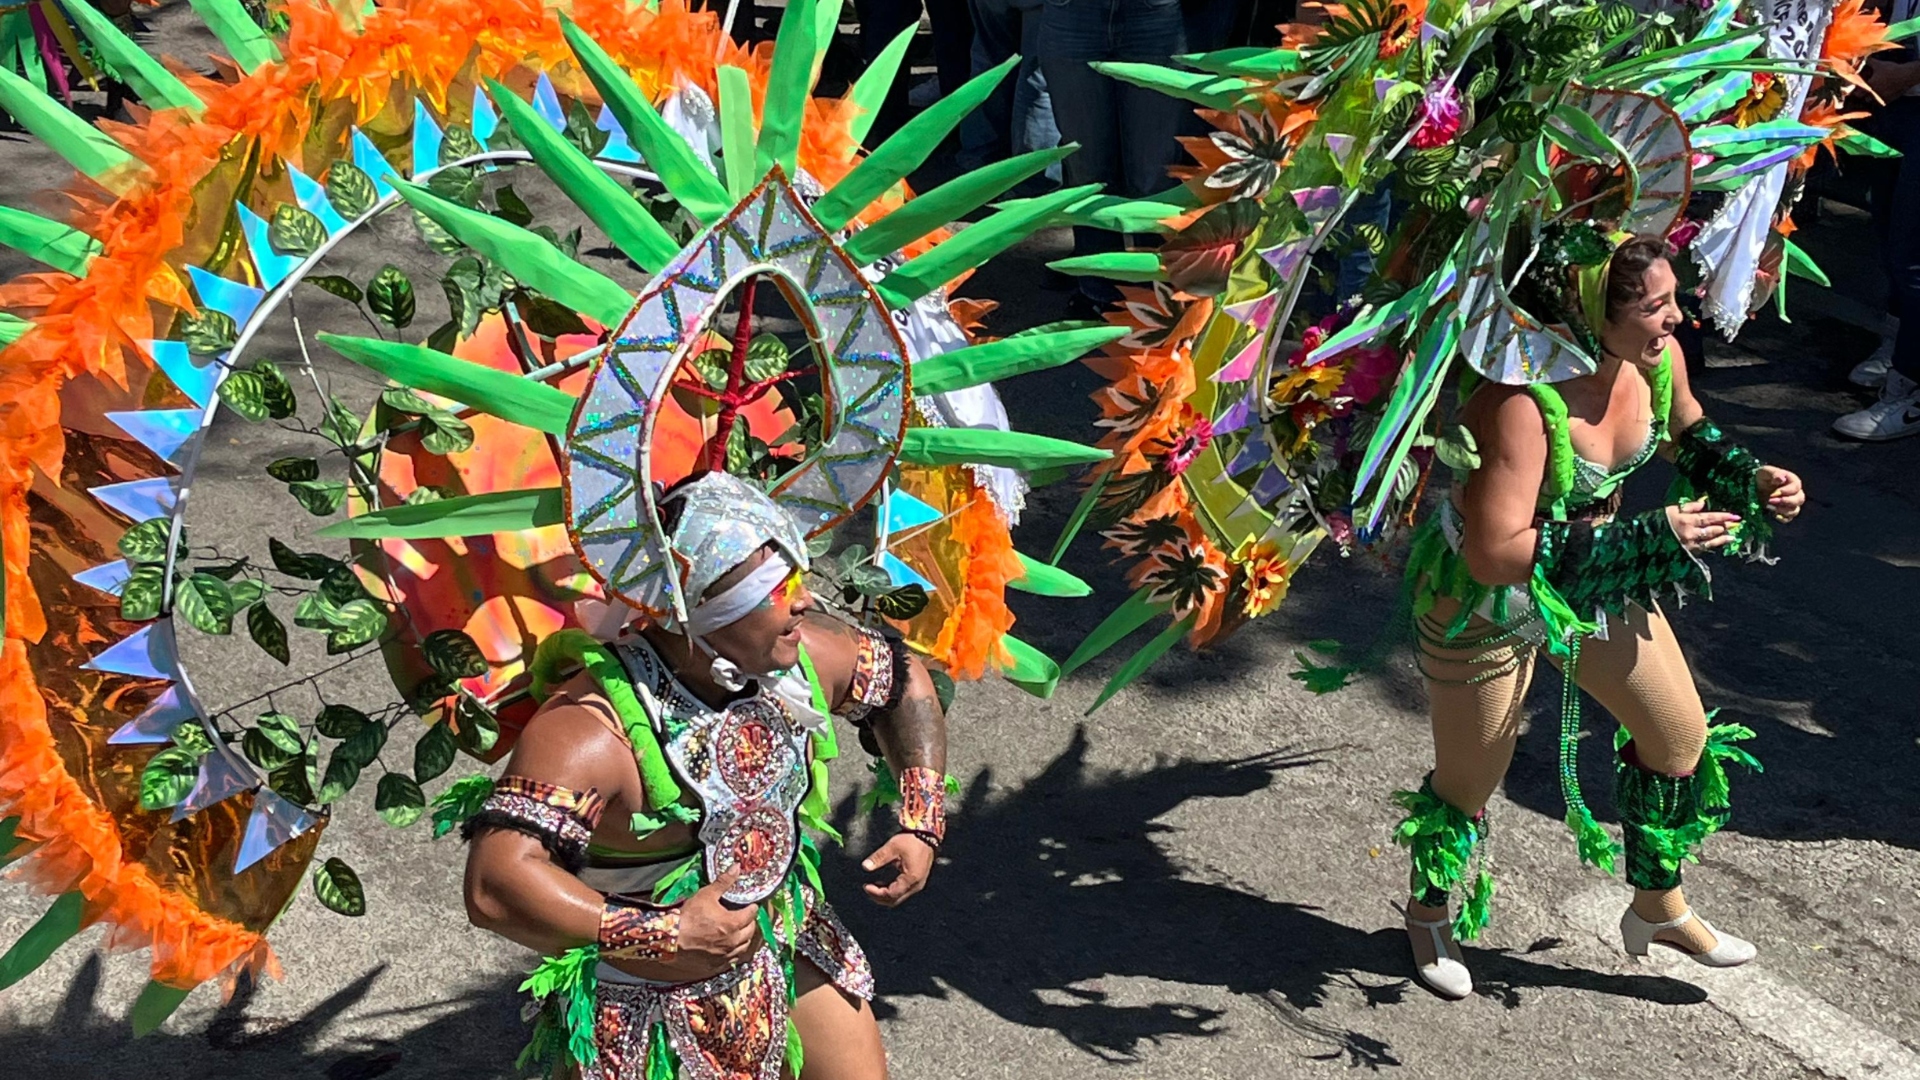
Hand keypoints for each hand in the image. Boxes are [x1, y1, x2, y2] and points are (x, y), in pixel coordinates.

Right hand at [628, 870, 759, 981]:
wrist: (670, 939)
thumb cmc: (688, 916)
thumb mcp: (706, 895)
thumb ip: (723, 882)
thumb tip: (736, 868)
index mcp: (732, 923)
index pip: (751, 914)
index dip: (752, 908)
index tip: (752, 905)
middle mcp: (732, 941)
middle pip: (750, 932)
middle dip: (751, 923)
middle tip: (747, 918)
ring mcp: (724, 954)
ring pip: (743, 948)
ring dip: (745, 939)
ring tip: (741, 933)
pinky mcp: (715, 964)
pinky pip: (731, 960)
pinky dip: (734, 953)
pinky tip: (730, 949)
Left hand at [862, 833, 935, 907]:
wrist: (927, 836)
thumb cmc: (913, 841)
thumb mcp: (893, 847)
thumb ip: (878, 858)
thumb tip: (865, 866)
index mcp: (911, 878)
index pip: (891, 894)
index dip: (876, 893)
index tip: (866, 886)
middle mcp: (916, 885)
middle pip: (895, 900)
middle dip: (879, 897)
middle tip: (868, 888)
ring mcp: (918, 884)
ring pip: (899, 898)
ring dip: (885, 895)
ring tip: (873, 887)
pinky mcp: (917, 881)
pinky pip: (902, 892)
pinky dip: (891, 891)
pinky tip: (883, 883)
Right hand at [1666, 499, 1741, 552]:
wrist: (1653, 535)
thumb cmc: (1664, 519)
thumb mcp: (1673, 508)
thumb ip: (1689, 506)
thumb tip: (1703, 503)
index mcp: (1685, 520)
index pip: (1708, 518)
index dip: (1722, 516)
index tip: (1734, 515)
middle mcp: (1689, 533)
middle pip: (1711, 529)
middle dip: (1724, 525)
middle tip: (1736, 522)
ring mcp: (1690, 543)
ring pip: (1711, 540)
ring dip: (1723, 537)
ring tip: (1733, 534)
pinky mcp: (1691, 551)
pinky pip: (1707, 547)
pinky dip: (1717, 543)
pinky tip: (1726, 540)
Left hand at [1756, 466, 1803, 521]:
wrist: (1753, 486)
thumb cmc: (1762, 477)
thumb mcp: (1765, 471)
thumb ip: (1774, 473)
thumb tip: (1781, 478)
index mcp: (1792, 481)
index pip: (1796, 487)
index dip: (1786, 491)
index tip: (1773, 493)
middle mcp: (1795, 493)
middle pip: (1799, 500)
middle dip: (1785, 501)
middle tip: (1770, 500)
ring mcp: (1791, 504)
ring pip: (1795, 510)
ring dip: (1783, 510)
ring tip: (1769, 506)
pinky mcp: (1784, 512)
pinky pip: (1788, 518)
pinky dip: (1783, 518)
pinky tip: (1774, 515)